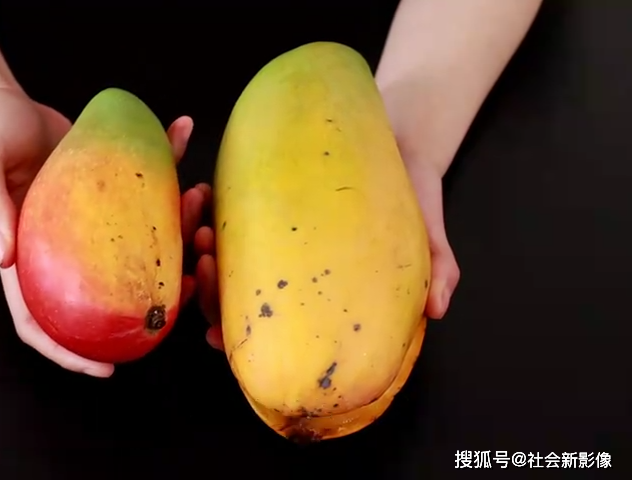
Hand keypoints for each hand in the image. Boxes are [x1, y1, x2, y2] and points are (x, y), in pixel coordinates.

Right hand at [0, 86, 205, 375]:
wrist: (5, 102)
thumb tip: (1, 255)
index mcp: (23, 257)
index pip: (39, 321)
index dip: (67, 352)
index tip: (106, 369)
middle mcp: (61, 249)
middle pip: (103, 292)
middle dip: (146, 298)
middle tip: (183, 290)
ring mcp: (89, 223)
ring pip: (137, 245)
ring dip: (172, 230)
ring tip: (195, 207)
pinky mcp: (109, 191)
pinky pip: (144, 191)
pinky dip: (167, 166)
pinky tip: (180, 138)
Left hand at [193, 153, 459, 351]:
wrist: (399, 134)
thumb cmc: (410, 191)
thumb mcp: (428, 229)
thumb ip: (436, 267)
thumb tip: (438, 309)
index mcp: (315, 295)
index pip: (266, 334)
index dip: (235, 342)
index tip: (215, 336)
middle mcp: (287, 268)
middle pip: (226, 297)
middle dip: (204, 292)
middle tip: (207, 265)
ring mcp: (270, 232)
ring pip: (216, 253)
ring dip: (197, 249)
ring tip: (201, 229)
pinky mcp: (261, 194)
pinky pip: (221, 207)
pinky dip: (205, 206)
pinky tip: (202, 192)